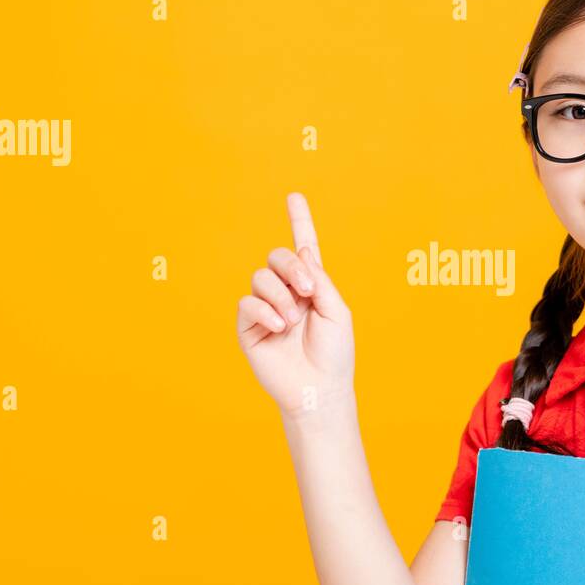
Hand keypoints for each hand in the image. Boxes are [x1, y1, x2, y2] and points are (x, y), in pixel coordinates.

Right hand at [236, 192, 354, 418]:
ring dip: (279, 295)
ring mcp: (266, 308)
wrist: (319, 389)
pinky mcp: (249, 327)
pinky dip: (264, 310)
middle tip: (306, 290)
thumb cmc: (334, 354)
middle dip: (290, 266)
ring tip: (292, 320)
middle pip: (277, 257)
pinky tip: (278, 326)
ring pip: (260, 277)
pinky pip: (247, 303)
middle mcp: (286, 292)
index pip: (303, 248)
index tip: (294, 196)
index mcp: (311, 286)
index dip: (299, 221)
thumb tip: (300, 252)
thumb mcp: (337, 311)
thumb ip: (320, 280)